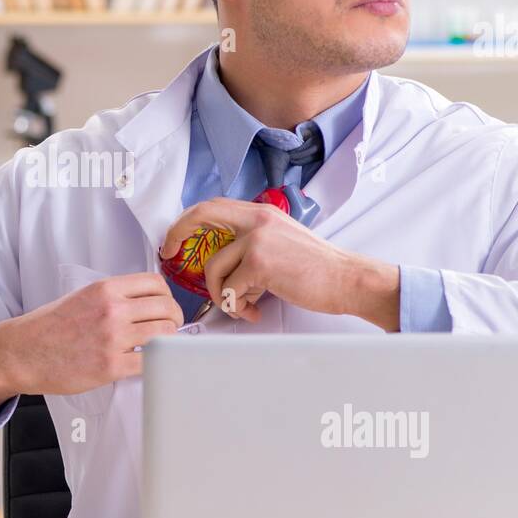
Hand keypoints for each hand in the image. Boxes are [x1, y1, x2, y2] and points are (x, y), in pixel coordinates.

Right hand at [0, 272, 183, 408]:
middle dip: (174, 319)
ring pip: (164, 334)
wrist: (23, 352)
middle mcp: (112, 310)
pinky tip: (147, 363)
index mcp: (105, 289)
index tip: (165, 306)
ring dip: (169, 341)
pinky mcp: (111, 366)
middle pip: (166, 308)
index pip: (156, 283)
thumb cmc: (50, 326)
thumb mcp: (82, 297)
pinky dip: (155, 363)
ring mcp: (112, 338)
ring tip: (161, 346)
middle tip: (169, 328)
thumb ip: (114, 297)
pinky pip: (150, 362)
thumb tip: (147, 302)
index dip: (167, 295)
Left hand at [159, 197, 400, 330]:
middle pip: (202, 216)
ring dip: (222, 294)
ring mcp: (258, 240)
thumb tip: (224, 260)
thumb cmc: (317, 268)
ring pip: (215, 268)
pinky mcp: (261, 264)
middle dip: (178, 236)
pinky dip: (238, 307)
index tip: (175, 238)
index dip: (188, 221)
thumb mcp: (282, 240)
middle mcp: (258, 219)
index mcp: (261, 213)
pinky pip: (232, 290)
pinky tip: (254, 312)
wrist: (347, 279)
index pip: (213, 206)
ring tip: (241, 306)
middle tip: (170, 256)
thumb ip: (254, 241)